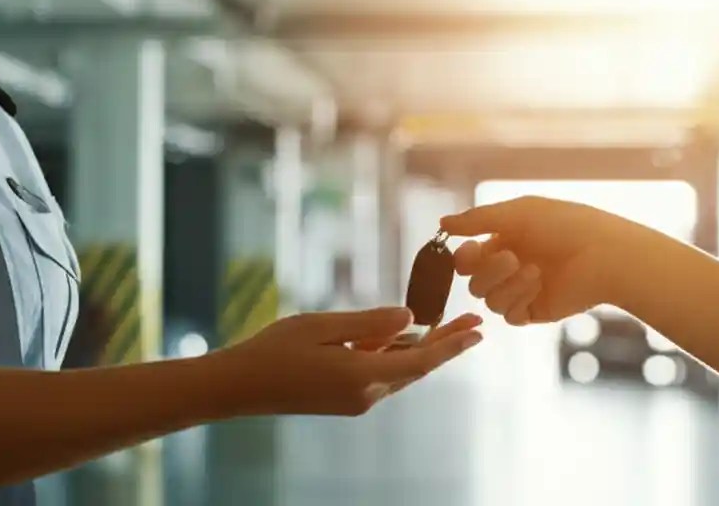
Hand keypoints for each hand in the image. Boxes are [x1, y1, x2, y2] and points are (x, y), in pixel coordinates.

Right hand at [216, 308, 482, 416]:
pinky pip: (380, 373)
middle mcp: (365, 395)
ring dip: (423, 349)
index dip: (452, 346)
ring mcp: (356, 400)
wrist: (240, 386)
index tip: (478, 331)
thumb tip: (409, 318)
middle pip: (417, 368)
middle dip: (446, 344)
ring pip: (400, 371)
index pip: (420, 362)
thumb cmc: (275, 350)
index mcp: (361, 377)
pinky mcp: (345, 398)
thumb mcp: (322, 326)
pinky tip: (403, 336)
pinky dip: (395, 354)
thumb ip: (368, 322)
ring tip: (448, 324)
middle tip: (476, 322)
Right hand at [441, 196, 677, 325]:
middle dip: (488, 270)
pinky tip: (538, 284)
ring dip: (506, 284)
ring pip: (487, 299)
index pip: (467, 257)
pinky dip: (518, 298)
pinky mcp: (534, 311)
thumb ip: (477, 219)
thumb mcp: (518, 212)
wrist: (605, 254)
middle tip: (512, 257)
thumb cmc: (565, 225)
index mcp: (504, 239)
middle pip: (472, 280)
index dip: (464, 257)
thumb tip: (442, 224)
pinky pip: (508, 315)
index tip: (472, 250)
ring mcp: (521, 291)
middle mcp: (509, 266)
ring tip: (535, 270)